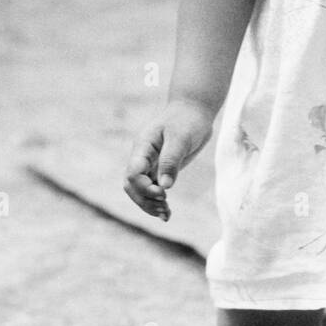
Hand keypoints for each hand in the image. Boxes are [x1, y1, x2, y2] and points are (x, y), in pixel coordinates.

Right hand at [124, 99, 213, 219]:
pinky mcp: (160, 169)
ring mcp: (149, 164)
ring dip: (150, 205)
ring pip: (140, 190)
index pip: (133, 173)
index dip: (144, 188)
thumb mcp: (181, 137)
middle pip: (132, 186)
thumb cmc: (187, 119)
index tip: (163, 194)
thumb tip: (165, 186)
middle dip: (144, 200)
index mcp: (142, 147)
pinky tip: (167, 213)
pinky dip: (157, 202)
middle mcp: (142, 157)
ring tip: (166, 216)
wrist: (194, 110)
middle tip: (164, 209)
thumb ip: (171, 160)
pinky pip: (152, 189)